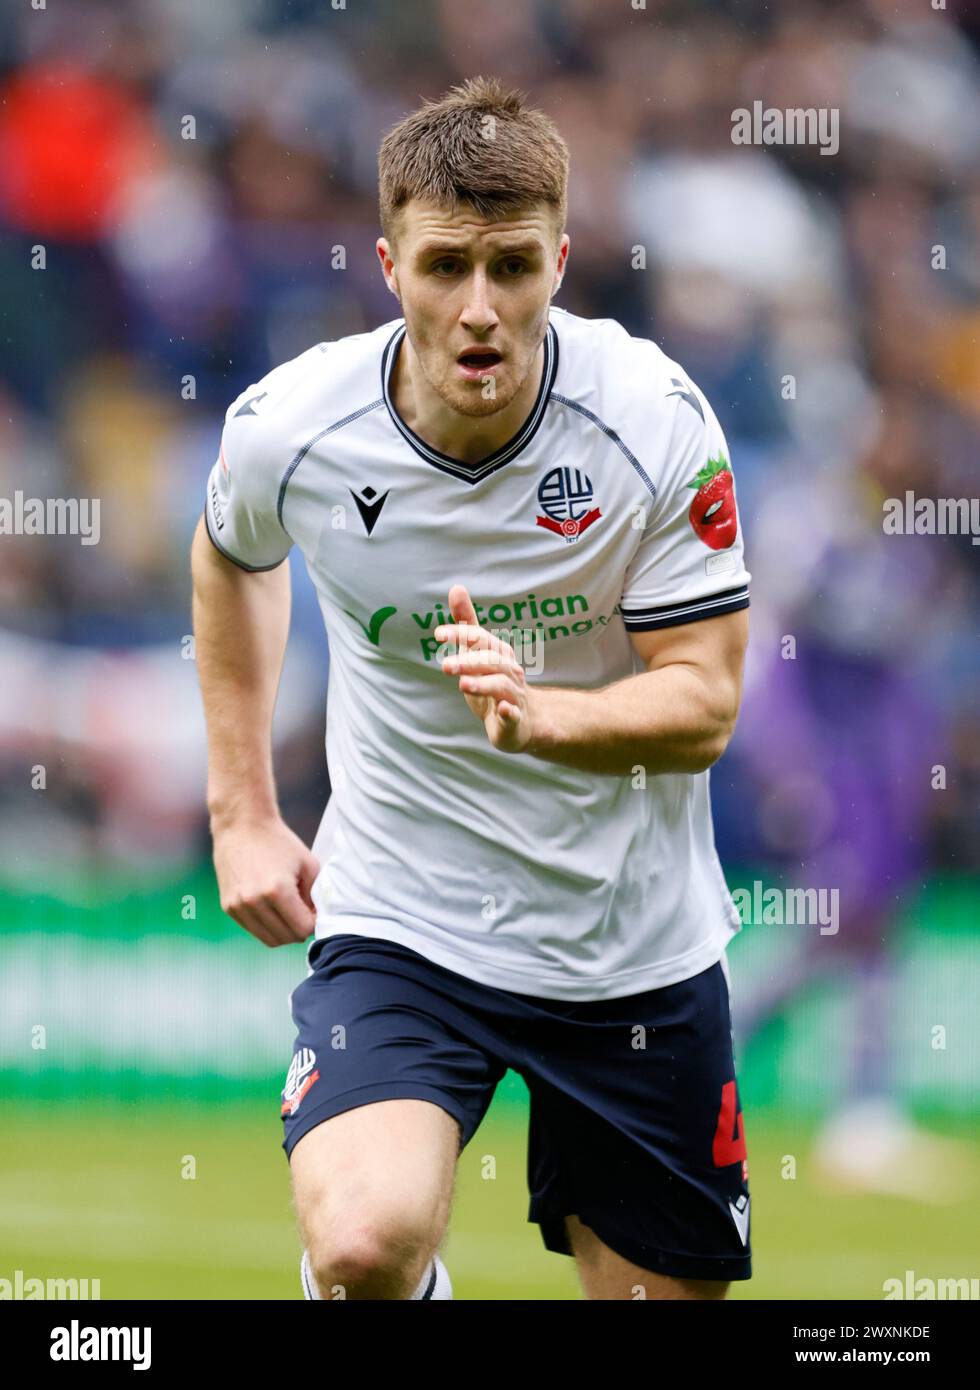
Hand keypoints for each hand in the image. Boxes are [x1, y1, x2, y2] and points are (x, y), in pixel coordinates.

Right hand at [212, 816, 319, 945]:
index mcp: (277, 890)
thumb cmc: (279, 842)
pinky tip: (273, 909)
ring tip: (289, 912)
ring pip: (270, 940)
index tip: (314, 911)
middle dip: (300, 931)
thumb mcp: (307, 865)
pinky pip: (254, 930)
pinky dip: (267, 926)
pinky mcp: (228, 907)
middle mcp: (254, 901)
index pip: (303, 929)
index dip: (314, 923)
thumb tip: (316, 922)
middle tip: (304, 913)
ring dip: (284, 932)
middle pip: (287, 938)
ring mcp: (238, 906)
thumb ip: (315, 897)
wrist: (242, 825)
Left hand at [435, 584, 534, 753]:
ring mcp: (514, 695)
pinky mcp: (514, 718)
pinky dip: (509, 711)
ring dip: (483, 684)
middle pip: (492, 661)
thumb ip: (467, 623)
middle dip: (469, 662)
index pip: (480, 638)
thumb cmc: (494, 680)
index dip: (461, 634)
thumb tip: (456, 587)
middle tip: (445, 666)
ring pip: (501, 685)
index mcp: (499, 652)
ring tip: (463, 685)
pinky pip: (514, 714)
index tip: (438, 634)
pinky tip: (501, 709)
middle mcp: (509, 670)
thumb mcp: (478, 651)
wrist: (521, 721)